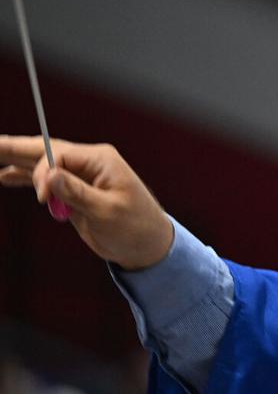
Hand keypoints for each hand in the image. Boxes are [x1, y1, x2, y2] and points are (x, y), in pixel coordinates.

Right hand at [0, 135, 173, 269]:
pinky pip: (46, 180)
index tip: (43, 199)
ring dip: (16, 160)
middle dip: (16, 148)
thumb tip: (51, 175)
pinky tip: (5, 176)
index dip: (42, 173)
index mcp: (101, 160)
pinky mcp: (74, 192)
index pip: (59, 156)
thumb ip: (77, 193)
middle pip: (46, 151)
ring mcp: (81, 176)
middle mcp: (89, 163)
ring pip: (42, 163)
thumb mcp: (107, 212)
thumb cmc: (136, 227)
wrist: (147, 245)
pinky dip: (26, 178)